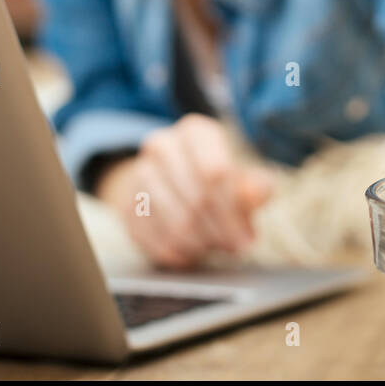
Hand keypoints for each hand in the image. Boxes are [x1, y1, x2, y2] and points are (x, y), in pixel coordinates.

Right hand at [92, 113, 273, 268]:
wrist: (165, 181)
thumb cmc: (212, 179)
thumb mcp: (240, 177)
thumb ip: (254, 185)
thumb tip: (258, 193)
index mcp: (195, 132)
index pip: (216, 172)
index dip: (234, 210)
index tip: (247, 236)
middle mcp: (162, 145)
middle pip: (197, 199)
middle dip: (222, 231)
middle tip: (236, 247)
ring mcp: (139, 175)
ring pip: (177, 223)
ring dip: (203, 243)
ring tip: (216, 247)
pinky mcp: (127, 206)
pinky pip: (156, 240)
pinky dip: (180, 254)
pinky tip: (193, 252)